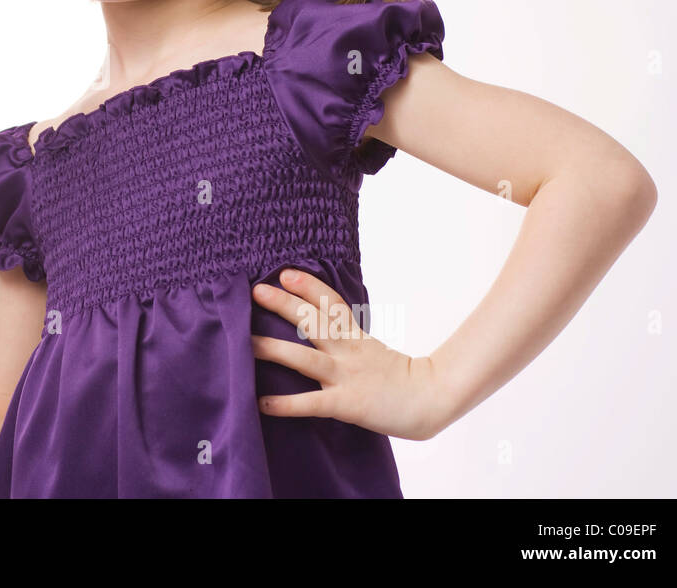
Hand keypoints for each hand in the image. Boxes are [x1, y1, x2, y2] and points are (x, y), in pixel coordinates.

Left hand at [251, 268, 444, 440]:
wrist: (432, 401)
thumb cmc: (401, 379)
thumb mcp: (374, 350)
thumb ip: (350, 340)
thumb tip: (322, 330)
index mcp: (356, 337)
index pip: (331, 304)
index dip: (308, 286)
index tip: (285, 272)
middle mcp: (349, 351)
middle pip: (312, 322)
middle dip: (284, 305)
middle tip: (257, 290)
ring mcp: (347, 376)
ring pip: (304, 358)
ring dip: (272, 350)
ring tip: (244, 343)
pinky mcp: (346, 404)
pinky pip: (311, 403)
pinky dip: (286, 404)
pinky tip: (262, 403)